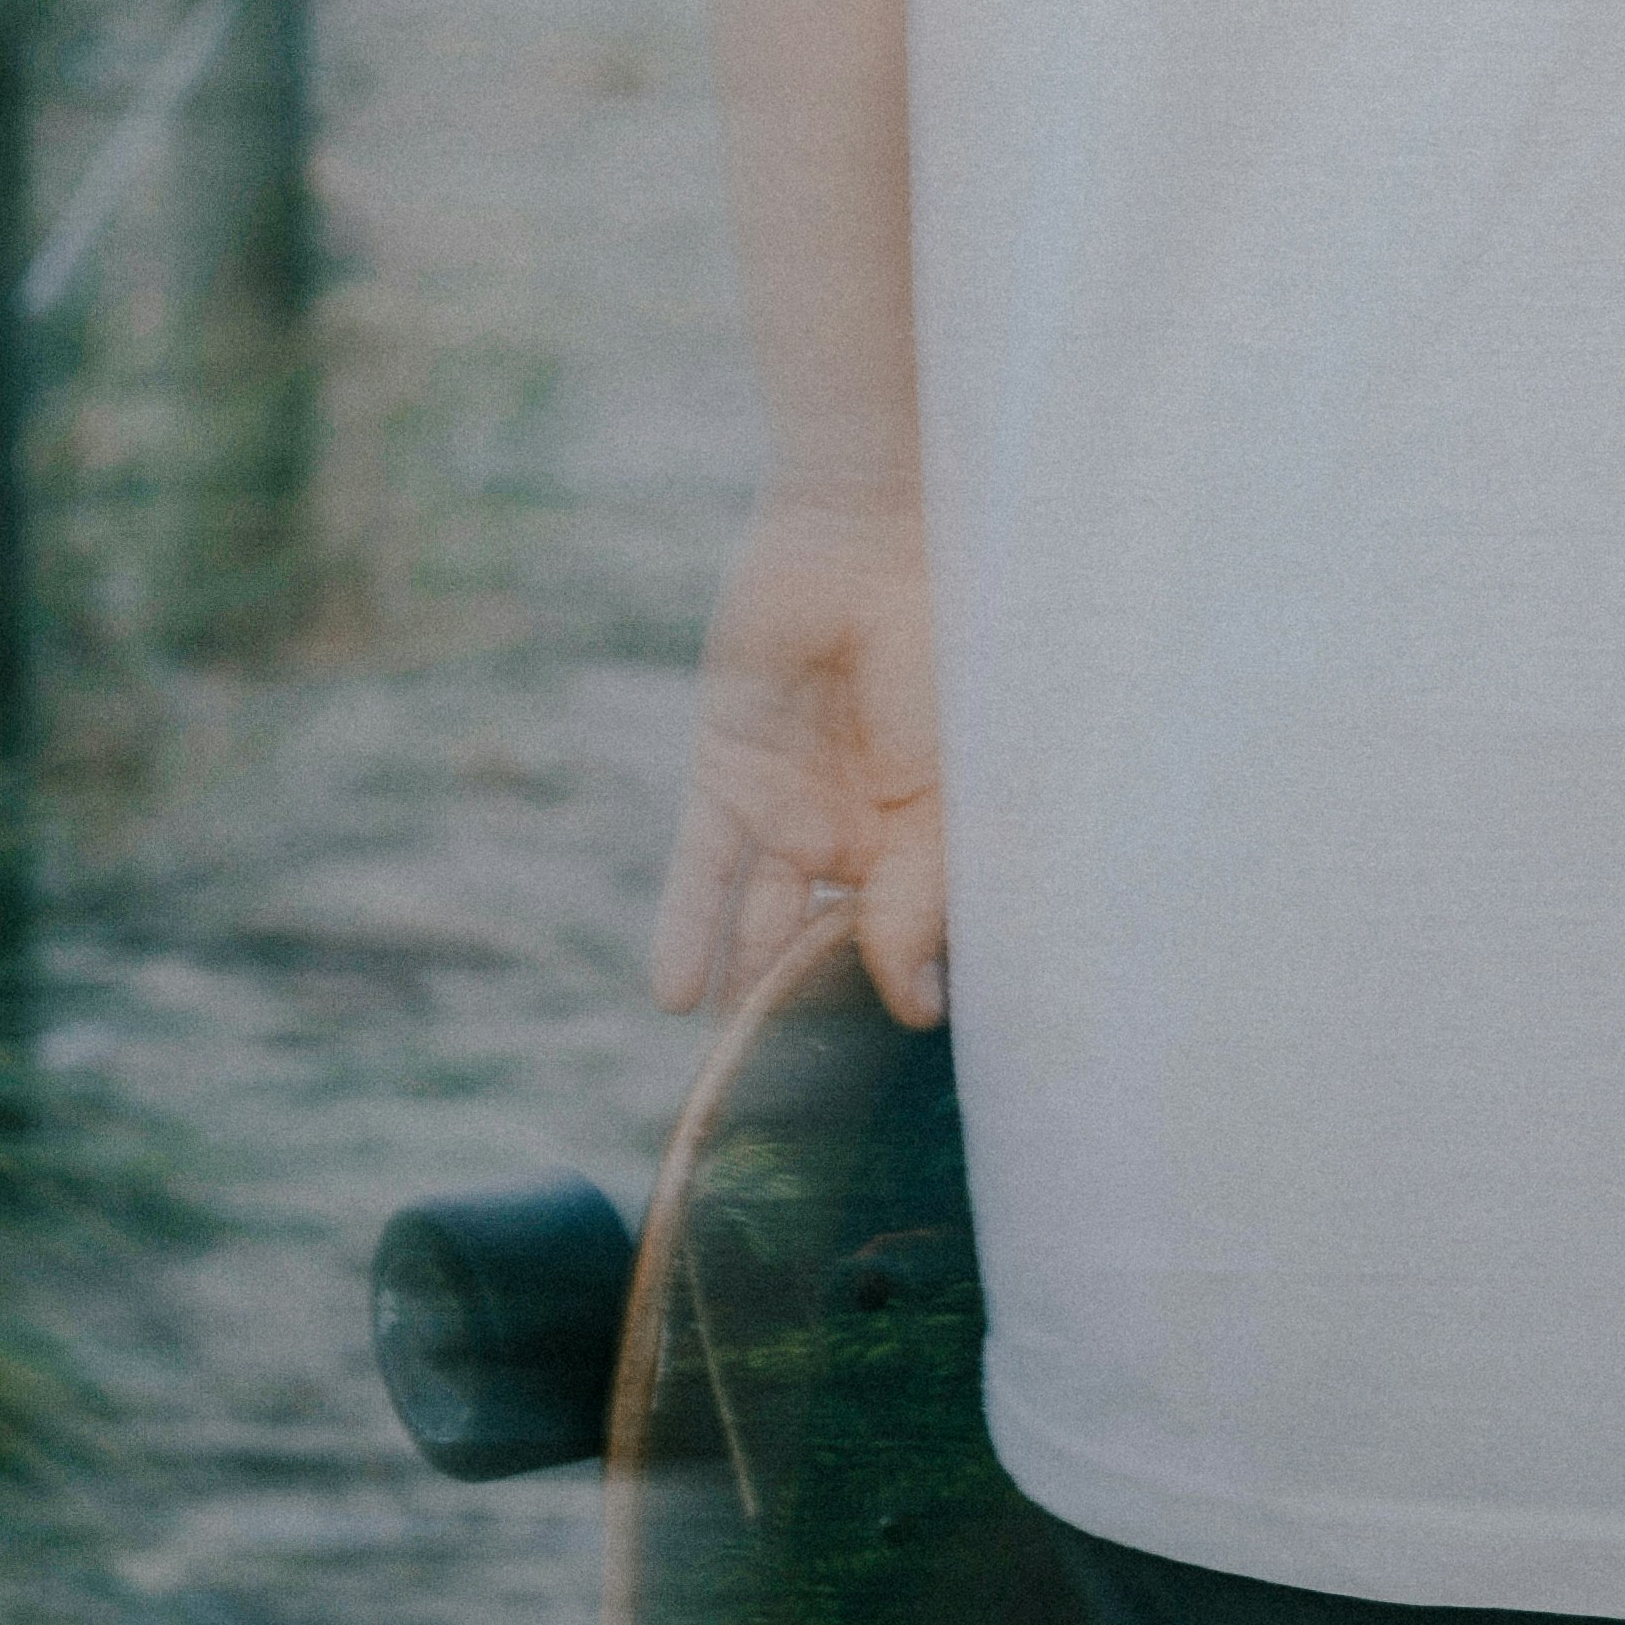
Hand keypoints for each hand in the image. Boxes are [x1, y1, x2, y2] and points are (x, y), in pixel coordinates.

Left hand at [653, 496, 947, 1030]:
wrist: (866, 532)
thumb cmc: (943, 643)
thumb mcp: (948, 782)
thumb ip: (922, 893)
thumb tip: (917, 1007)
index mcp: (935, 826)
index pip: (916, 933)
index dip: (905, 992)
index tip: (894, 1066)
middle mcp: (863, 825)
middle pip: (833, 938)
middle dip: (815, 1005)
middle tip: (798, 1093)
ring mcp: (791, 802)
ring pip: (764, 916)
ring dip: (749, 984)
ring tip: (734, 1068)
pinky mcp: (726, 772)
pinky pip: (703, 868)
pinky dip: (688, 928)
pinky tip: (676, 998)